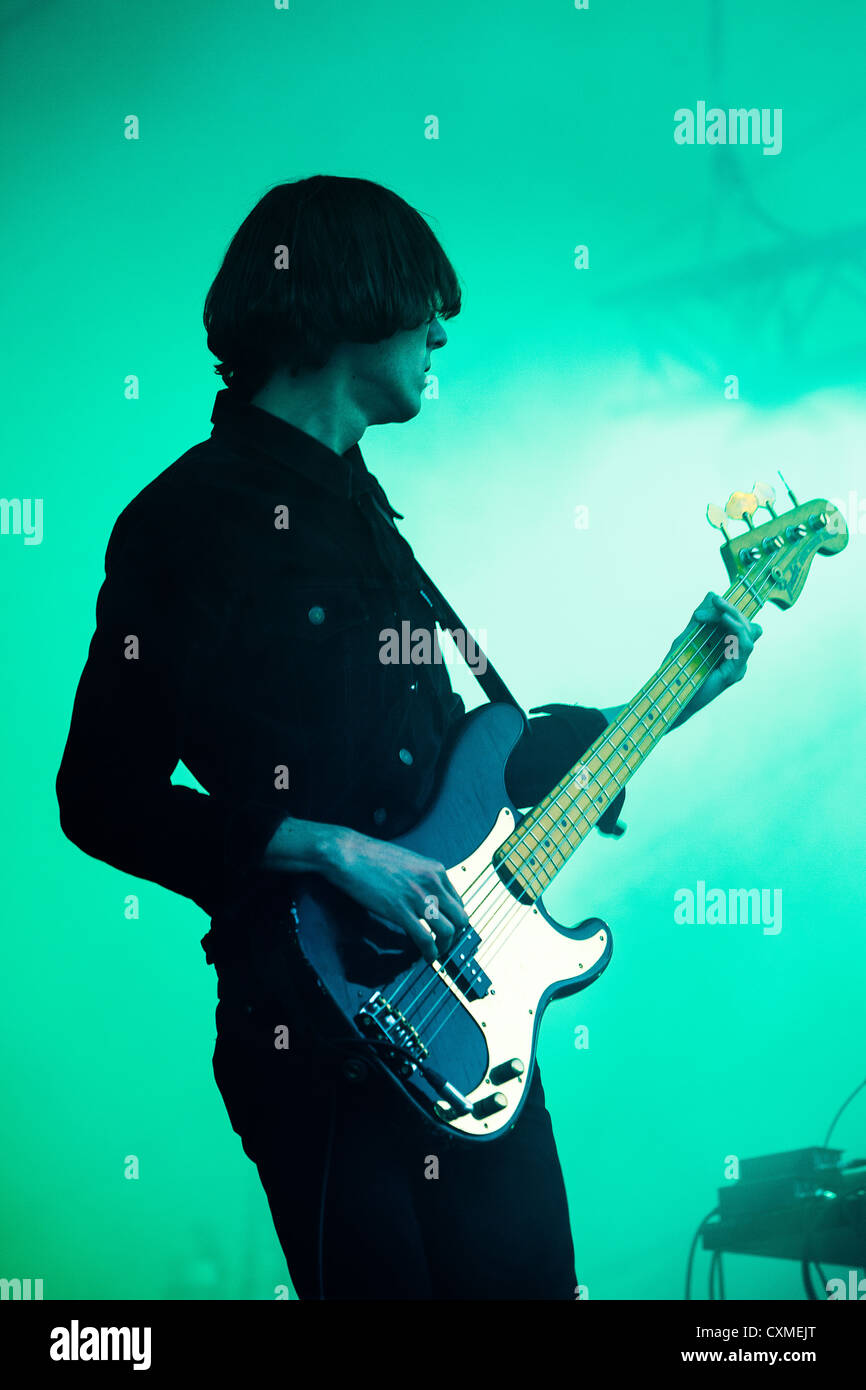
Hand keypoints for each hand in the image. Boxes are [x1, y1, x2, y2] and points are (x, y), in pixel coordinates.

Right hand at [322, 829, 470, 963]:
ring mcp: (417, 897)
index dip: (456, 920)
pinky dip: (429, 952)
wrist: (349, 853)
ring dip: (444, 947)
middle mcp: (432, 882)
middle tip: (446, 944)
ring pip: (447, 931)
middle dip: (456, 936)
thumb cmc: (373, 856)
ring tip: (436, 953)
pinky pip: (425, 938)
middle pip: (460, 918)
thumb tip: (429, 898)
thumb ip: (424, 879)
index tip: (449, 929)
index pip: (459, 902)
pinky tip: (426, 957)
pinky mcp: (400, 910)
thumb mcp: (409, 862)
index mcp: (436, 870)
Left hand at [670, 592, 762, 725]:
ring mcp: (737, 666)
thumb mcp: (687, 638)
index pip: (739, 623)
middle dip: (733, 609)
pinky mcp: (734, 673)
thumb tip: (712, 594)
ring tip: (722, 609)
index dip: (729, 608)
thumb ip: (700, 619)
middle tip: (717, 600)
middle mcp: (736, 658)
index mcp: (728, 649)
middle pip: (749, 626)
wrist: (669, 696)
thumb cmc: (676, 670)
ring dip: (736, 617)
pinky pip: (745, 647)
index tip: (713, 599)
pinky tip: (726, 620)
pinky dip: (738, 631)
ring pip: (751, 634)